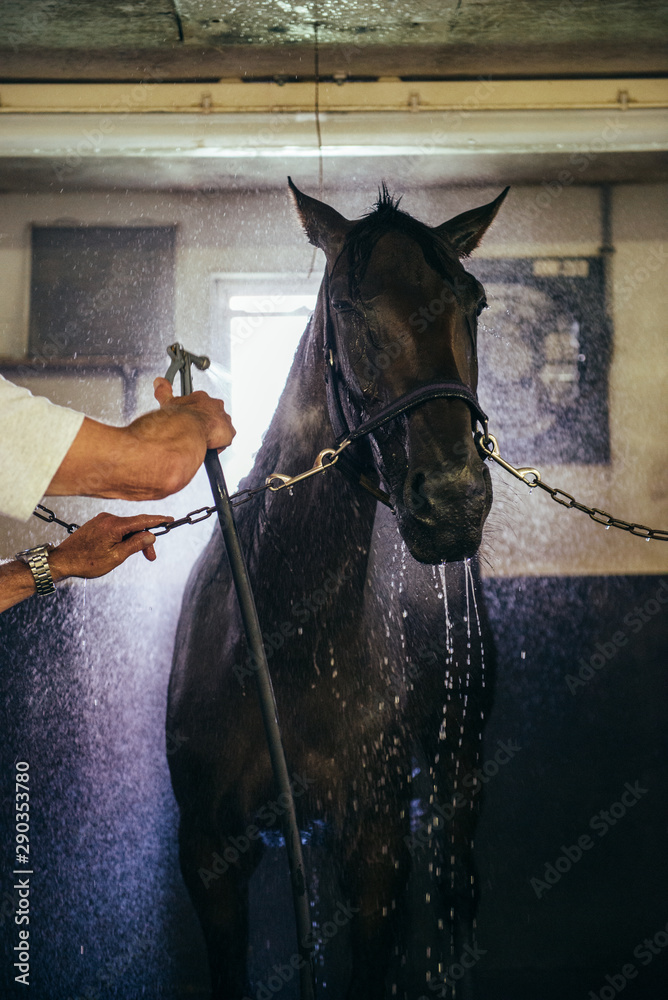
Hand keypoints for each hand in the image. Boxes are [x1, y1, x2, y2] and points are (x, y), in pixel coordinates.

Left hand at [48, 512, 173, 580]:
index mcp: (114, 525)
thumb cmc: (87, 562)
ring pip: (126, 528)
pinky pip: (117, 528)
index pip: (142, 519)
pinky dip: (124, 537)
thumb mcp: (116, 557)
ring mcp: (102, 520)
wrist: (62, 561)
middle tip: (150, 557)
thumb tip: (150, 535)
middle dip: (145, 540)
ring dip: (134, 540)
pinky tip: (122, 549)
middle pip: (135, 525)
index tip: (170, 519)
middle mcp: (108, 519)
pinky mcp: (97, 524)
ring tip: (135, 555)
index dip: (158, 519)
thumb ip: (135, 544)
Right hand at [152, 377, 235, 452]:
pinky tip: (208, 447)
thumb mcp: (168, 401)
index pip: (203, 404)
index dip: (197, 414)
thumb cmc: (178, 417)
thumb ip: (164, 391)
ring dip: (214, 434)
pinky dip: (218, 444)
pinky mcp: (229, 431)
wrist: (187, 429)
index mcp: (202, 398)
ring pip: (221, 428)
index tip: (191, 420)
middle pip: (214, 416)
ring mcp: (224, 419)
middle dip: (207, 423)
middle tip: (197, 432)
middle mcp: (215, 406)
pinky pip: (225, 440)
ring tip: (202, 441)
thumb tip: (159, 382)